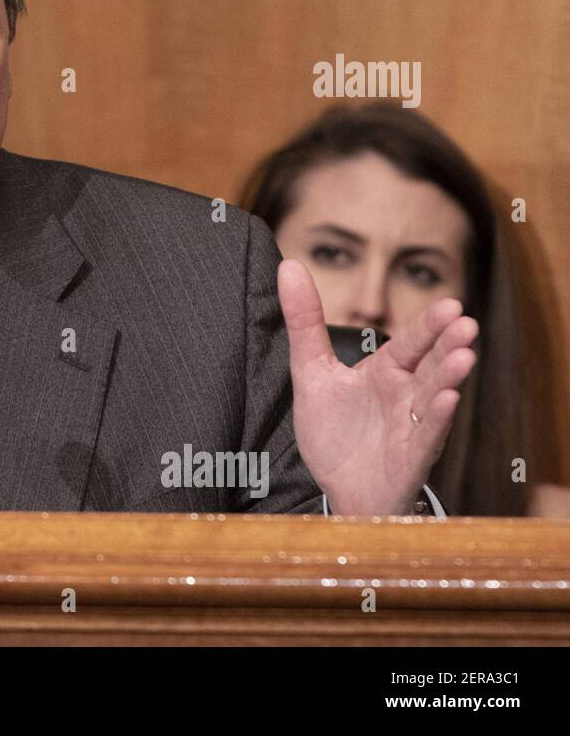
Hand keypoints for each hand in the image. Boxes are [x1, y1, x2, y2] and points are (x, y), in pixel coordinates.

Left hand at [278, 258, 477, 514]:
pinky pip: (426, 436)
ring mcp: (412, 426)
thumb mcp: (312, 371)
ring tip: (464, 357)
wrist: (338, 488)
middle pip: (431, 365)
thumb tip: (288, 265)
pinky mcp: (410, 457)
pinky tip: (447, 401)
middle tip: (465, 323)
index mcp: (385, 371)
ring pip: (435, 397)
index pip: (411, 343)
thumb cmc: (335, 431)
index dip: (429, 326)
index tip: (451, 304)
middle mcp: (405, 395)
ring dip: (449, 378)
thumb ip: (304, 322)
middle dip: (449, 345)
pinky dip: (436, 419)